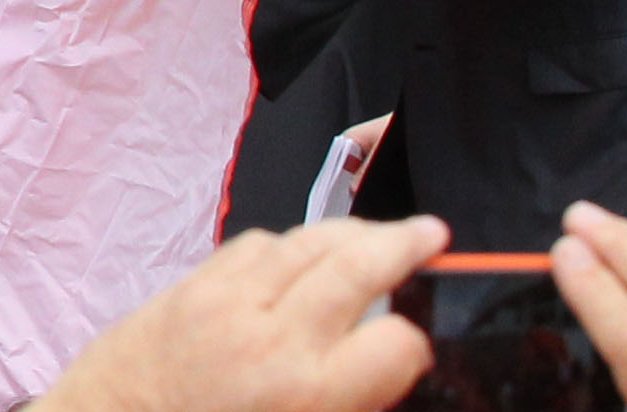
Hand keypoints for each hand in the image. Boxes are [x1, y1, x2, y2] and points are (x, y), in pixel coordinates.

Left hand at [29, 215, 445, 411]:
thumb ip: (344, 400)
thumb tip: (381, 365)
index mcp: (308, 392)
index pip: (396, 342)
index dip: (413, 344)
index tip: (413, 347)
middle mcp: (272, 336)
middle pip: (355, 266)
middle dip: (404, 243)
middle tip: (435, 233)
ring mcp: (227, 301)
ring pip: (304, 242)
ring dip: (350, 231)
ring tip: (382, 233)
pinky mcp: (190, 285)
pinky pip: (253, 245)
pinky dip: (287, 244)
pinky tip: (303, 254)